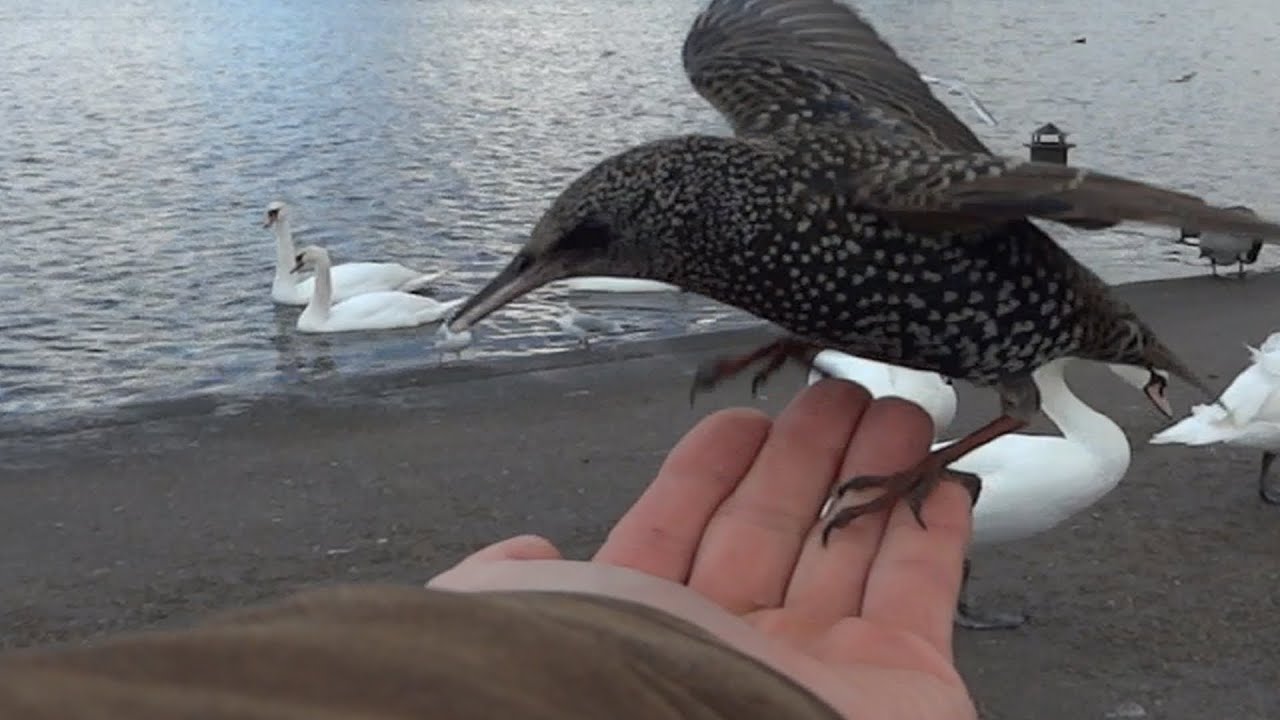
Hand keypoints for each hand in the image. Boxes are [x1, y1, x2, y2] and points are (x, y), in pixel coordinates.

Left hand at [429, 380, 977, 719]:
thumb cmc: (605, 701)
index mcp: (648, 630)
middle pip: (776, 525)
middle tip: (832, 392)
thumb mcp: (520, 622)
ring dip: (874, 472)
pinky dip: (934, 528)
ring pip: (851, 544)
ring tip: (889, 409)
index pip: (684, 529)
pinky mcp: (905, 682)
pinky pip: (923, 587)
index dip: (713, 469)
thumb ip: (507, 580)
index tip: (744, 419)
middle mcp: (735, 648)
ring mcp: (822, 667)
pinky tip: (938, 480)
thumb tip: (526, 549)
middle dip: (804, 454)